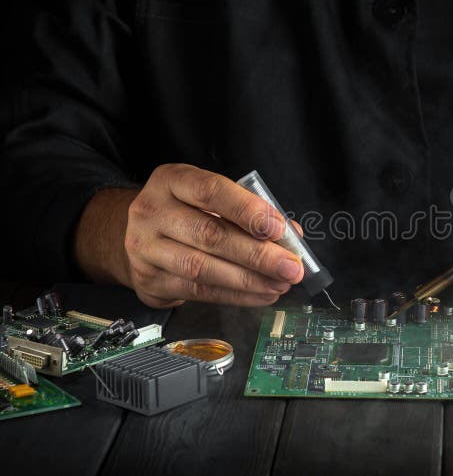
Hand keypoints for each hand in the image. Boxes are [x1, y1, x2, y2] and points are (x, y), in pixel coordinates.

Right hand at [122, 164, 303, 307]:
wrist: (136, 236)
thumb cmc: (186, 212)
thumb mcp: (212, 199)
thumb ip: (250, 211)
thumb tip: (292, 235)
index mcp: (172, 180)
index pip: (211, 192)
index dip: (248, 210)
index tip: (279, 229)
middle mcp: (152, 211)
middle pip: (210, 234)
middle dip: (258, 254)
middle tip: (291, 267)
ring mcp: (146, 248)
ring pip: (202, 268)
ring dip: (249, 279)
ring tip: (280, 284)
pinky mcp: (149, 280)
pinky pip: (198, 291)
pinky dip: (235, 296)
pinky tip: (261, 294)